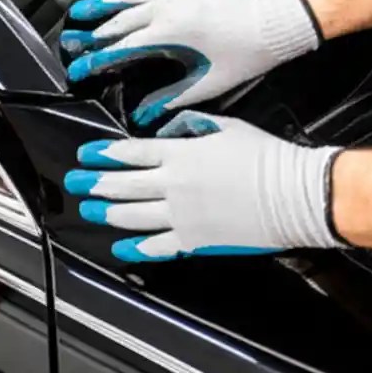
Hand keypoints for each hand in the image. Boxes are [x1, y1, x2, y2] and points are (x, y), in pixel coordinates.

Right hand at [60, 0, 321, 126]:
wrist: (275, 25)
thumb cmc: (245, 55)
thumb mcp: (207, 84)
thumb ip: (171, 98)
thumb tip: (143, 114)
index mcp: (168, 34)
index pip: (120, 48)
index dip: (95, 60)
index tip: (78, 70)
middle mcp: (166, 9)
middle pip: (118, 22)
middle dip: (90, 34)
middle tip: (69, 42)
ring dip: (104, 4)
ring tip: (81, 9)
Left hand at [63, 111, 344, 262]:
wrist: (295, 194)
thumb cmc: (267, 158)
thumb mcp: (228, 126)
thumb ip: (193, 125)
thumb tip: (171, 129)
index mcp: (181, 154)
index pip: (130, 152)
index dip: (103, 153)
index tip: (86, 154)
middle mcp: (174, 185)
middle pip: (122, 184)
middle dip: (93, 183)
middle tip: (75, 182)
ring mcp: (181, 216)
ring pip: (131, 215)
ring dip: (105, 213)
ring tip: (87, 210)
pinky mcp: (194, 240)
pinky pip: (156, 246)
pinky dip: (135, 247)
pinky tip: (120, 247)